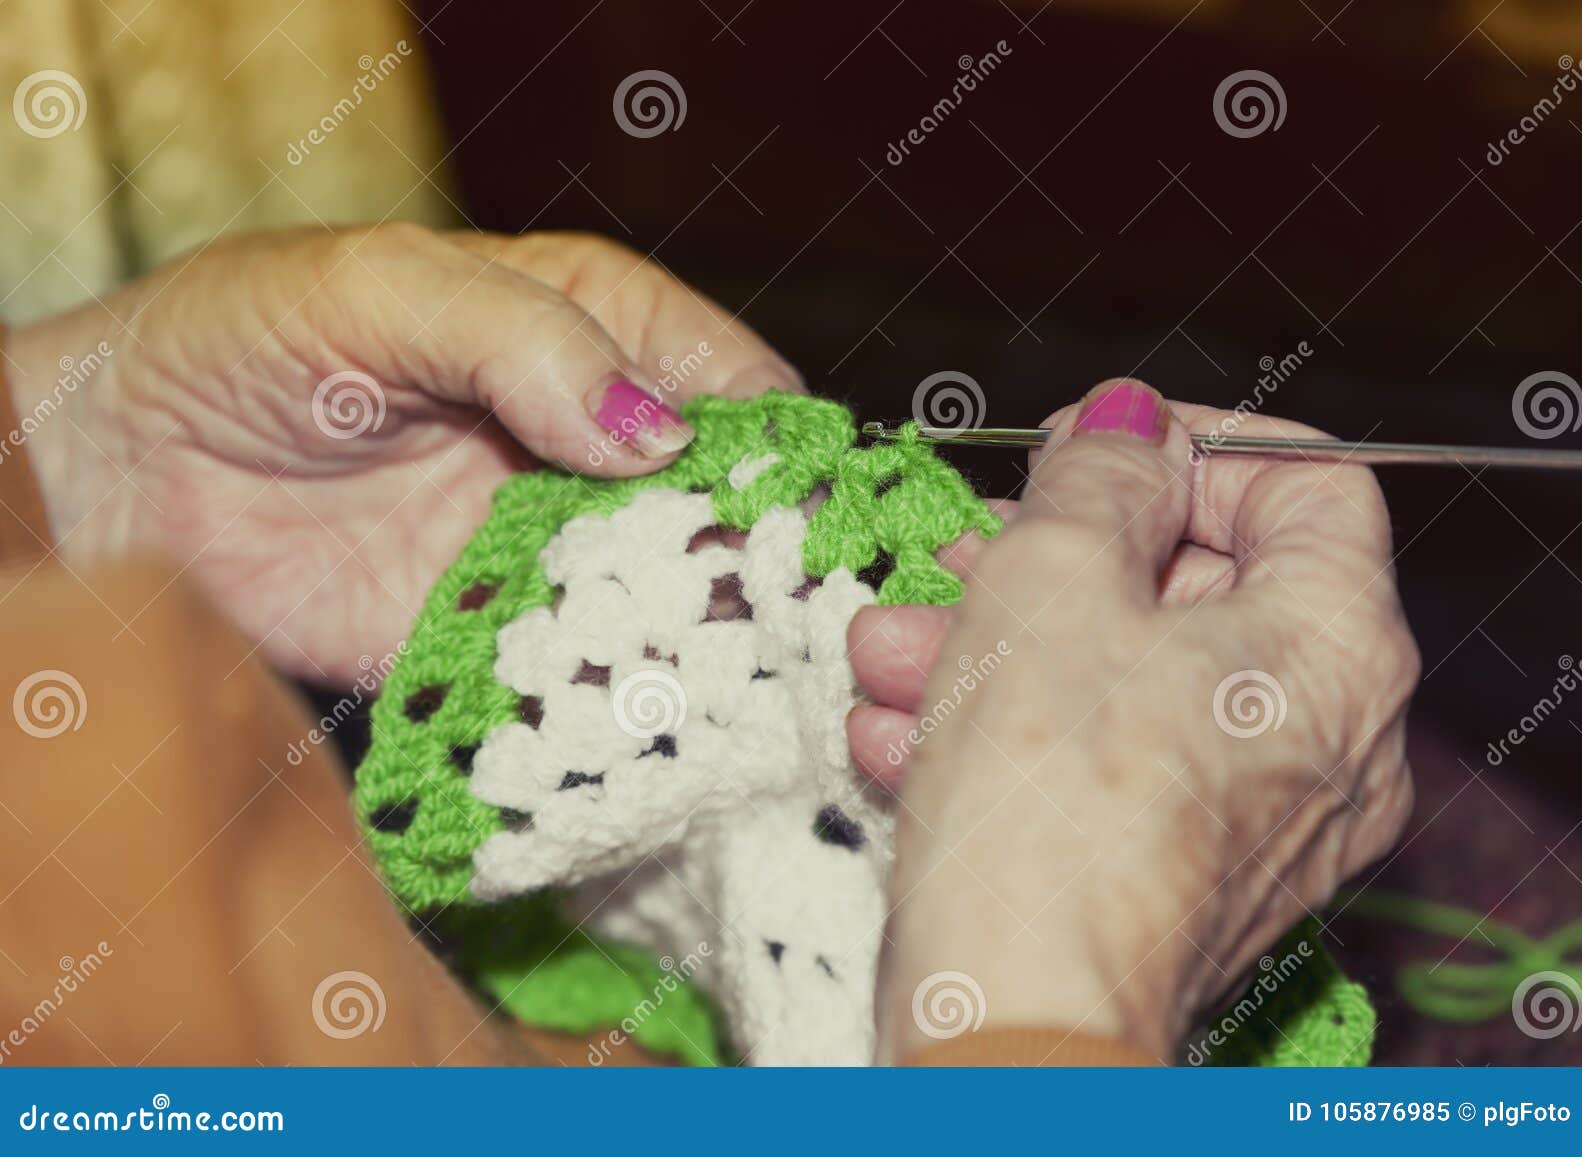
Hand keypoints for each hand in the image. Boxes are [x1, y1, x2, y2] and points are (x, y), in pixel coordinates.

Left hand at [8, 225, 801, 682]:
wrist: (129, 467)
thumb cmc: (250, 337)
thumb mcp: (387, 291)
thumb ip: (527, 342)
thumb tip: (660, 434)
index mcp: (596, 334)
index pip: (737, 389)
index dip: (787, 452)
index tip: (824, 524)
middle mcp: (593, 447)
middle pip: (725, 508)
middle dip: (771, 567)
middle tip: (817, 635)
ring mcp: (551, 547)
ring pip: (672, 600)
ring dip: (713, 646)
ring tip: (765, 699)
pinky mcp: (497, 637)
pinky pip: (583, 673)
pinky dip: (626, 705)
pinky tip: (667, 736)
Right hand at [849, 380, 1418, 1060]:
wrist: (1005, 1023)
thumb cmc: (1045, 814)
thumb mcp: (1049, 583)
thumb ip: (1097, 477)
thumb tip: (1127, 424)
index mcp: (1334, 649)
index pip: (1311, 484)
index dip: (1193, 442)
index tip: (1094, 444)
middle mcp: (1325, 742)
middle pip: (1201, 584)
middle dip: (1056, 556)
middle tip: (971, 546)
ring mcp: (1255, 820)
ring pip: (1130, 679)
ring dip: (1000, 646)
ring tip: (890, 648)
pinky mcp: (1179, 875)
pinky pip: (1105, 766)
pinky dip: (1009, 734)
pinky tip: (901, 734)